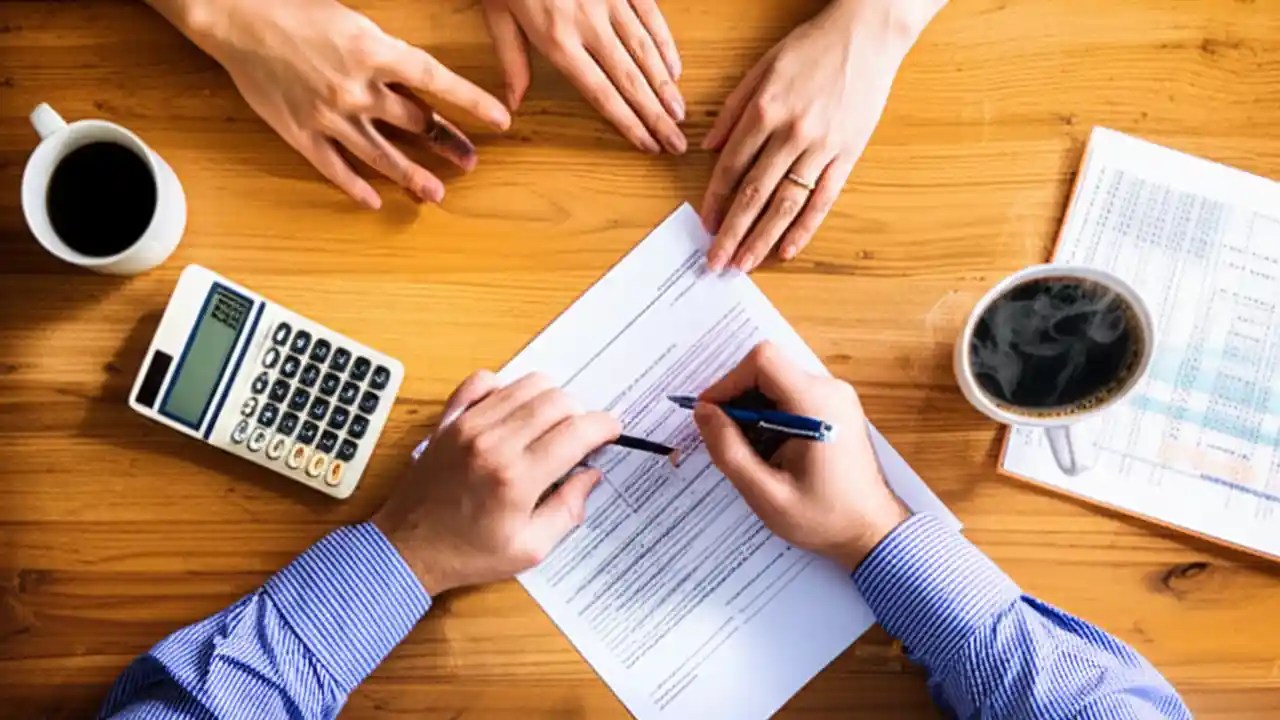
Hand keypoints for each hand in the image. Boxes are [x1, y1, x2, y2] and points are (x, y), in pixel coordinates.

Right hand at [160, 0, 510, 207]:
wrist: (235, 16)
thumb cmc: (293, 7)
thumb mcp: (353, 17)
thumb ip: (386, 49)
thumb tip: (416, 73)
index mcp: (375, 51)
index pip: (439, 82)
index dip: (473, 103)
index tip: (500, 119)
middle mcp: (358, 89)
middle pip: (416, 123)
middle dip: (447, 143)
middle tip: (470, 160)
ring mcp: (330, 115)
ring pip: (382, 155)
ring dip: (413, 176)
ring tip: (437, 193)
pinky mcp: (301, 133)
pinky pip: (334, 168)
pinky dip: (356, 186)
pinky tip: (375, 199)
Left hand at [372, 371, 620, 594]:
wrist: (406, 549)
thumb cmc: (467, 554)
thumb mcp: (529, 549)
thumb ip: (568, 510)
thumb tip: (590, 475)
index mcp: (517, 478)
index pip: (577, 431)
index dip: (604, 427)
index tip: (610, 433)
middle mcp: (494, 443)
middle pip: (557, 400)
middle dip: (580, 413)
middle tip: (579, 436)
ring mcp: (468, 426)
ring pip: (526, 384)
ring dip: (548, 399)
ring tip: (549, 426)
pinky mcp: (449, 421)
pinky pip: (484, 381)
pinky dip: (505, 389)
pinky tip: (512, 414)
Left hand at [481, 0, 685, 153]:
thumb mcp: (495, 13)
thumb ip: (511, 59)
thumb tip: (515, 105)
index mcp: (556, 40)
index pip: (599, 93)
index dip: (626, 122)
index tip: (646, 145)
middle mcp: (588, 24)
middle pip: (629, 79)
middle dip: (656, 115)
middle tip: (677, 143)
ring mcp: (608, 0)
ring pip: (645, 51)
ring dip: (665, 86)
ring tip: (679, 114)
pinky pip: (650, 14)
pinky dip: (665, 43)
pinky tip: (675, 69)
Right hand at [692, 342, 908, 569]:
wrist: (872, 531)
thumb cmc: (824, 518)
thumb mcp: (766, 494)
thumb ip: (729, 450)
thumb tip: (703, 412)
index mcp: (816, 403)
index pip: (762, 361)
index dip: (728, 382)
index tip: (710, 414)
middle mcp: (830, 389)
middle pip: (767, 370)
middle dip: (738, 400)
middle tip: (727, 439)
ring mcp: (835, 396)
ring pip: (776, 382)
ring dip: (753, 410)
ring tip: (752, 452)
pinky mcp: (835, 407)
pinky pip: (790, 395)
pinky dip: (770, 414)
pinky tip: (770, 450)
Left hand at [700, 0, 943, 270]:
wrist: (868, 34)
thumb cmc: (813, 47)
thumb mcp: (762, 68)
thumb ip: (733, 109)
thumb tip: (708, 146)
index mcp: (765, 110)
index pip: (731, 166)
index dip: (715, 199)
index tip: (704, 224)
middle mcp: (791, 133)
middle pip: (754, 194)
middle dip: (732, 232)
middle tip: (716, 262)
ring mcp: (822, 147)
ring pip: (786, 203)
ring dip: (762, 239)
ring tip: (744, 263)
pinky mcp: (848, 154)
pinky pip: (823, 199)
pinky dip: (804, 228)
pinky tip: (787, 249)